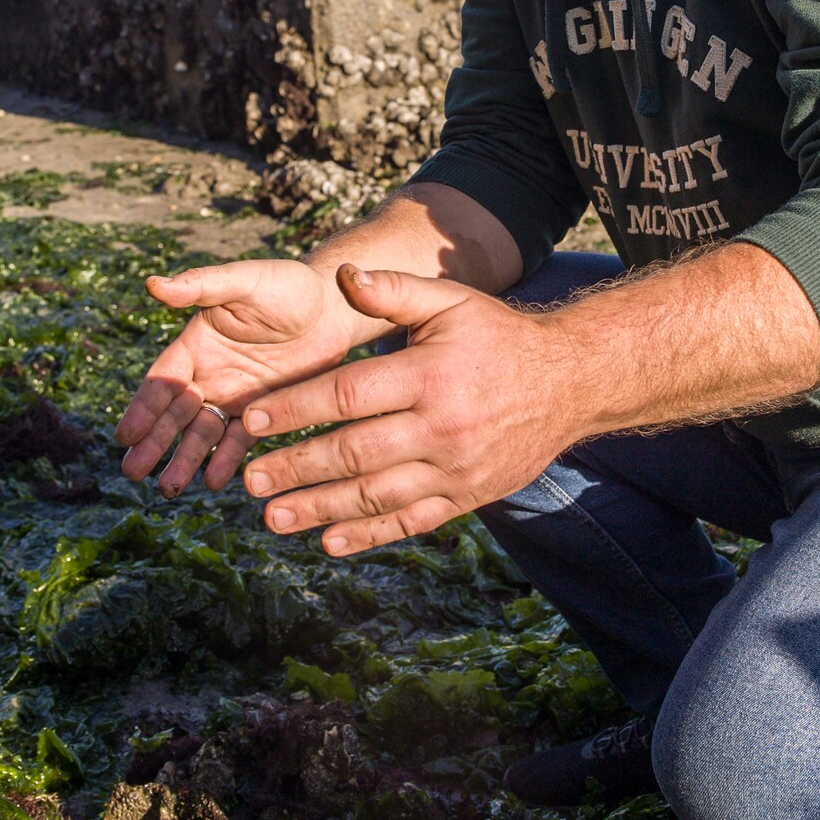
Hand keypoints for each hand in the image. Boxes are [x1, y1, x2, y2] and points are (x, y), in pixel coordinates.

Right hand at [117, 259, 368, 496]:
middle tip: (133, 473)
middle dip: (153, 443)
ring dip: (184, 459)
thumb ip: (200, 285)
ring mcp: (236, 396)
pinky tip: (214, 481)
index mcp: (196, 345)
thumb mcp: (243, 281)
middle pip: (174, 414)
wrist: (335, 306)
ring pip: (203, 433)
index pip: (162, 381)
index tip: (125, 435)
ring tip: (169, 489)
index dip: (143, 408)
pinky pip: (240, 440)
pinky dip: (226, 459)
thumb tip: (151, 283)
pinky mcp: (265, 411)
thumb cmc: (286, 285)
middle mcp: (209, 374)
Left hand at [238, 264, 588, 555]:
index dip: (297, 408)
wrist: (570, 382)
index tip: (255, 419)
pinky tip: (330, 542)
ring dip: (320, 509)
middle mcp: (441, 426)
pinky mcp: (468, 496)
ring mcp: (455, 468)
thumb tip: (343, 277)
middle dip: (297, 468)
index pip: (348, 396)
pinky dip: (370, 535)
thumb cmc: (498, 336)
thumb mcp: (452, 302)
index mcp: (429, 375)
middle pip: (354, 452)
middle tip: (250, 480)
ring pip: (377, 495)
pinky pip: (412, 521)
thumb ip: (395, 289)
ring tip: (273, 517)